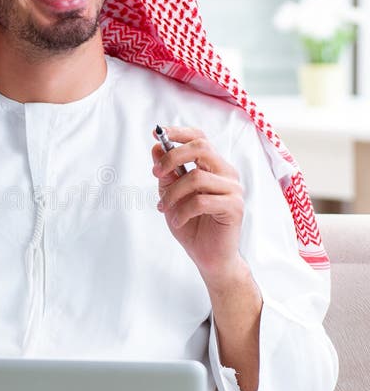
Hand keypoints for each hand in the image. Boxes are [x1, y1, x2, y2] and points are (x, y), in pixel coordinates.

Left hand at [151, 126, 244, 285]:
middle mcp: (226, 173)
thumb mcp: (171, 196)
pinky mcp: (235, 207)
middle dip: (172, 157)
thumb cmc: (192, 225)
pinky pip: (202, 201)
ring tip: (163, 208)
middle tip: (155, 173)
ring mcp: (233, 189)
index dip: (179, 132)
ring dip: (173, 193)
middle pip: (201, 147)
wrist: (208, 257)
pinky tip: (178, 221)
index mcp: (213, 167)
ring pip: (197, 177)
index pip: (200, 138)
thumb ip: (166, 173)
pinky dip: (183, 211)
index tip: (157, 133)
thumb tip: (156, 147)